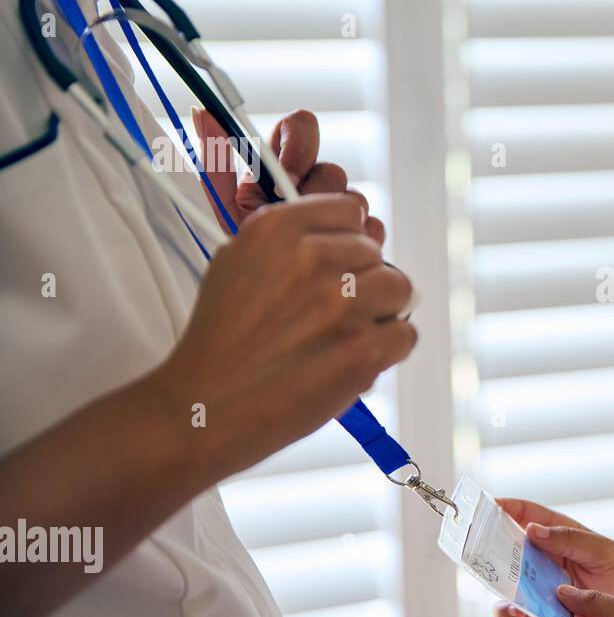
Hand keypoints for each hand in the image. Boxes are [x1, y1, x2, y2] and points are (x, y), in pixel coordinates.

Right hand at [154, 192, 415, 480]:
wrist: (205, 406)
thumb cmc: (221, 342)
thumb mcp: (235, 262)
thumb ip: (289, 241)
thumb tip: (345, 235)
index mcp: (277, 230)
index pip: (350, 210)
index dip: (349, 240)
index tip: (341, 263)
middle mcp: (312, 258)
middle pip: (376, 253)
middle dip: (362, 281)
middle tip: (333, 313)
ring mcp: (342, 303)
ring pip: (399, 288)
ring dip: (382, 312)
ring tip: (348, 335)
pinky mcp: (363, 348)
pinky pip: (405, 334)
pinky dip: (388, 350)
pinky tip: (355, 360)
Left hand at [193, 108, 384, 242]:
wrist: (272, 298)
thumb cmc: (248, 254)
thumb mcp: (226, 208)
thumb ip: (217, 162)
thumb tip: (203, 112)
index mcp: (282, 167)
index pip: (300, 128)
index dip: (299, 144)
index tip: (289, 173)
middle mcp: (314, 183)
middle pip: (332, 169)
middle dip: (315, 195)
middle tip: (296, 221)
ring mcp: (342, 209)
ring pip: (354, 199)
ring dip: (336, 223)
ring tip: (312, 247)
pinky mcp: (363, 234)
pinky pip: (372, 226)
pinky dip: (359, 241)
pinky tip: (338, 258)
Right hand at [491, 501, 613, 616]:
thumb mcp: (604, 551)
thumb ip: (570, 539)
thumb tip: (532, 530)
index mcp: (561, 536)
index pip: (528, 515)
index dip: (506, 508)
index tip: (485, 507)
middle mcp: (547, 560)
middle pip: (511, 548)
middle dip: (492, 546)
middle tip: (477, 548)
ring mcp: (543, 588)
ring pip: (509, 581)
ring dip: (498, 581)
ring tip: (497, 582)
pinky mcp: (543, 616)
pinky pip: (519, 612)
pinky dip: (510, 612)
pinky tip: (513, 611)